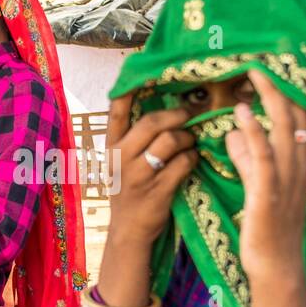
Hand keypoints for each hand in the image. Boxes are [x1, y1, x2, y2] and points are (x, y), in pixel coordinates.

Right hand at [103, 94, 196, 243]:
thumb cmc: (129, 192)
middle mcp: (122, 158)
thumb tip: (161, 110)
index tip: (144, 74)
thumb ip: (132, 140)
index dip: (130, 89)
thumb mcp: (120, 164)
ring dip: (188, 138)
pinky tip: (193, 160)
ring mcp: (139, 175)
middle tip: (190, 113)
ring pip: (171, 141)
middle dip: (176, 114)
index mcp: (112, 147)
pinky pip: (183, 164)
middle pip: (152, 122)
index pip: (116, 110)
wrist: (128, 232)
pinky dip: (193, 159)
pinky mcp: (158, 191)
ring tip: (192, 141)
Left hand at [224, 70, 305, 284]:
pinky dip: (252, 132)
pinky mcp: (269, 194)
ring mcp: (287, 180)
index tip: (280, 62)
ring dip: (269, 98)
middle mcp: (298, 167)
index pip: (302, 117)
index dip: (293, 89)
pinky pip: (263, 157)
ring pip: (283, 130)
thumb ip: (247, 156)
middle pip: (296, 116)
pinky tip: (239, 113)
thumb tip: (233, 129)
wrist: (276, 267)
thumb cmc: (266, 228)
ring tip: (254, 72)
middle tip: (267, 56)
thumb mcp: (256, 185)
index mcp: (299, 164)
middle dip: (283, 84)